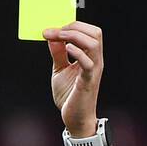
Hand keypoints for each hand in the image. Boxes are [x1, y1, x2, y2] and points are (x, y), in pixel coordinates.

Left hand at [42, 21, 103, 136]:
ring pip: (94, 43)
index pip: (88, 32)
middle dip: (75, 26)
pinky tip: (66, 49)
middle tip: (56, 32)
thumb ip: (58, 53)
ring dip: (75, 36)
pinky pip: (88, 63)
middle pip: (95, 32)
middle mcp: (95, 61)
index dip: (71, 26)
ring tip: (60, 38)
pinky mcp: (88, 82)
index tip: (51, 30)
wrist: (74, 119)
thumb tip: (52, 36)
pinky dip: (77, 52)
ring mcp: (93, 71)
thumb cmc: (70, 96)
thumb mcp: (60, 70)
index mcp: (89, 57)